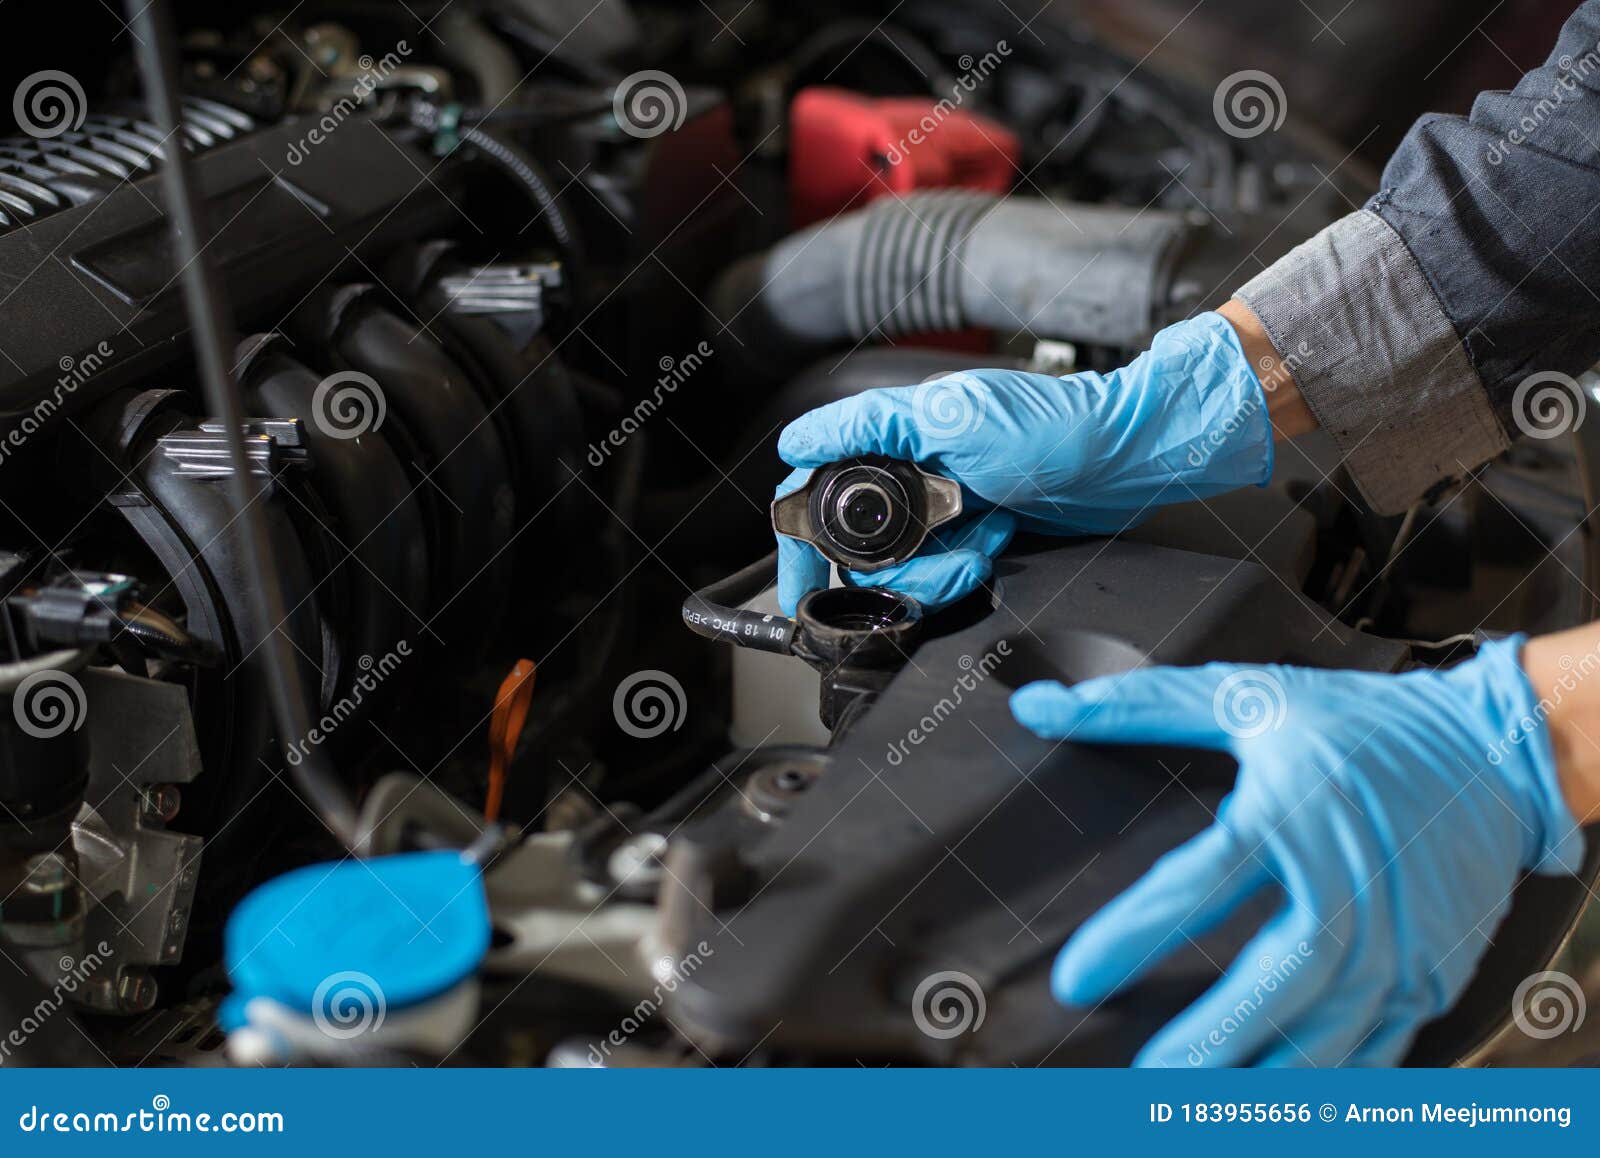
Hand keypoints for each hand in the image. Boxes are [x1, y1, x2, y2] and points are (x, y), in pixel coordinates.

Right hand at [774, 311, 1273, 613]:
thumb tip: (798, 442)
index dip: (800, 539)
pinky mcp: (967, 535)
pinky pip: (937, 576)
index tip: (798, 584)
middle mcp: (908, 470)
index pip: (813, 486)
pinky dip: (962, 572)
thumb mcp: (953, 419)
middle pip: (854, 547)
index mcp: (891, 434)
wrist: (1127, 461)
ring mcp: (938, 506)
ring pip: (897, 571)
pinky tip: (994, 546)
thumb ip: (870, 427)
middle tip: (935, 562)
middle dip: (892, 569)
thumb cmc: (1056, 427)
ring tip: (980, 546)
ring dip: (936, 571)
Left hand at [1009, 637, 1582, 1066]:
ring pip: (1336, 1028)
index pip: (1199, 885)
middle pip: (1283, 976)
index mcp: (1295, 814)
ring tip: (1204, 1113)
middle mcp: (1352, 883)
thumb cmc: (1356, 726)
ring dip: (1270, 1079)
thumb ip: (1139, 706)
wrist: (1492, 753)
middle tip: (1148, 1079)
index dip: (1132, 936)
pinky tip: (1282, 1104)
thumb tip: (1039, 706)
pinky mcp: (1430, 975)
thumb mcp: (1246, 696)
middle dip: (1215, 1034)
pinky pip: (1379, 1048)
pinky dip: (1332, 1086)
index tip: (1074, 981)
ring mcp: (1400, 937)